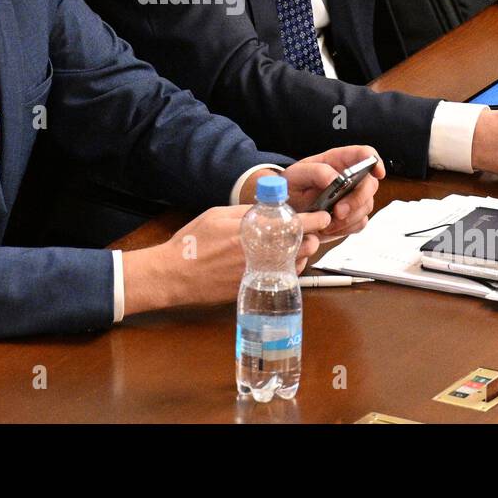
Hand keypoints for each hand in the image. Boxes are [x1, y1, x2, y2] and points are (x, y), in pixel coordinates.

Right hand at [122, 205, 327, 313]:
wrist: (173, 275)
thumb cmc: (191, 242)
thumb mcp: (217, 215)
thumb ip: (245, 211)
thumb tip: (268, 207)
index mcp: (250, 233)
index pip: (294, 225)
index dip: (314, 221)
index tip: (324, 217)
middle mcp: (257, 256)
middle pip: (300, 249)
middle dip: (310, 240)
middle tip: (311, 234)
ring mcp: (256, 276)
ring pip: (293, 267)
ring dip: (300, 256)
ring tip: (297, 247)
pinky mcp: (252, 289)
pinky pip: (278, 280)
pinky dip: (285, 270)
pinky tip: (280, 262)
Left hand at [280, 144, 382, 240]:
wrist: (287, 207)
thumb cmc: (292, 185)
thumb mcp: (296, 175)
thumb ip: (315, 172)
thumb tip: (336, 179)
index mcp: (338, 161)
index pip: (364, 154)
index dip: (374, 160)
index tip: (377, 172)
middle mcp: (350, 178)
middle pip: (370, 184)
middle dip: (357, 199)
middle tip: (338, 211)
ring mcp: (352, 197)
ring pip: (366, 206)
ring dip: (349, 218)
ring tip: (326, 222)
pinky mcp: (351, 216)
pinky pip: (360, 223)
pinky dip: (346, 228)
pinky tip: (329, 227)